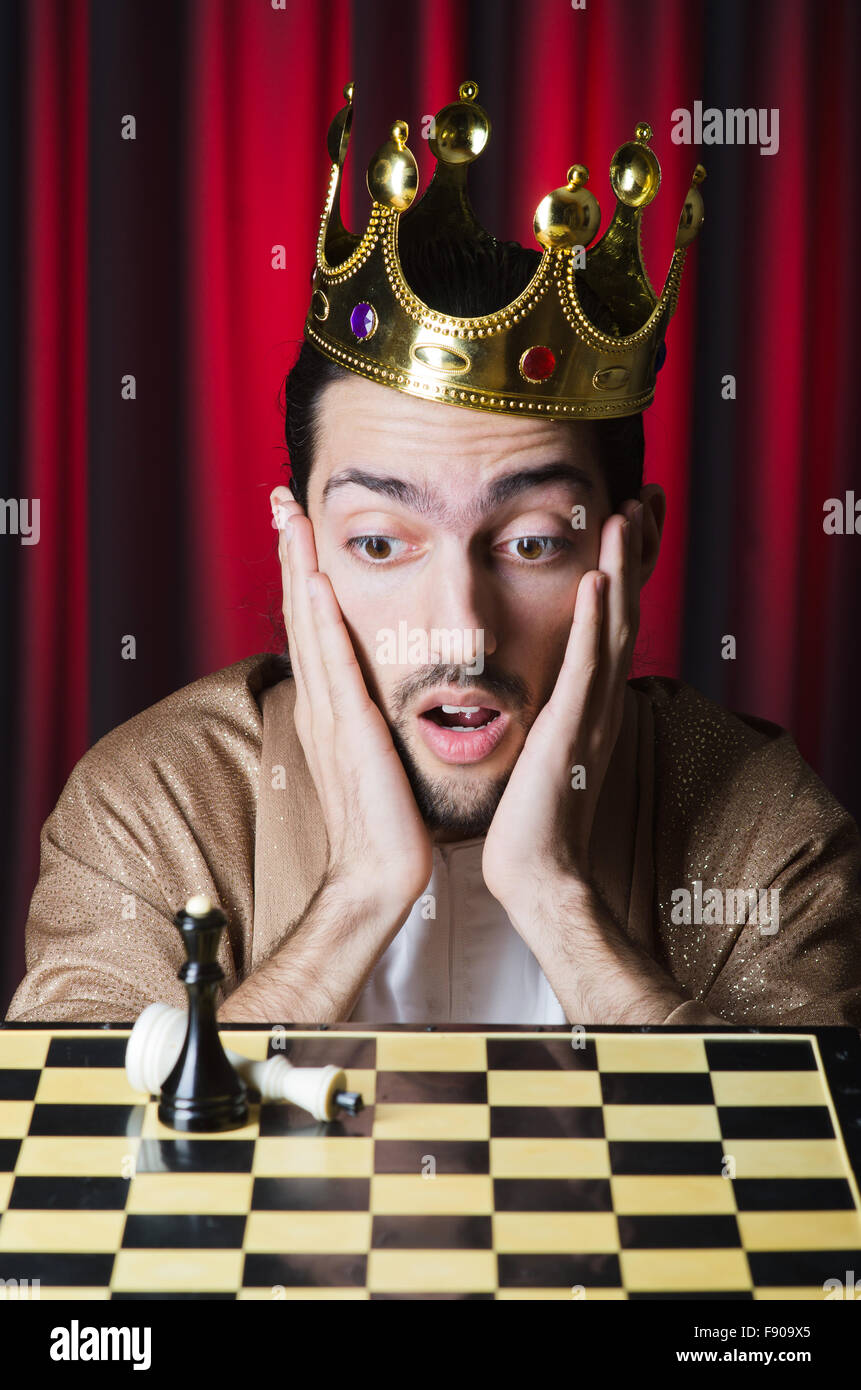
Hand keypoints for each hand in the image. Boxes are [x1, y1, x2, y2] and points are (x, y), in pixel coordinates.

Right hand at [270, 486, 432, 920]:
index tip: (302, 523)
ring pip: (310, 625)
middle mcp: (323, 699)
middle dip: (293, 551)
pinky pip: (333, 665)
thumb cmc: (387, 818)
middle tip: (283, 498)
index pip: (314, 622)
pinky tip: (315, 582)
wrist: (382, 872)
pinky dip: (321, 621)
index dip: (305, 570)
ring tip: (292, 516)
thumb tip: (382, 685)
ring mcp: (331, 713)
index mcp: (332, 702)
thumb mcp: (378, 749)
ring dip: (300, 567)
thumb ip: (373, 712)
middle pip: (301, 611)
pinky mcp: (350, 730)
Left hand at [482, 499, 643, 927]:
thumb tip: (541, 678)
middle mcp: (602, 700)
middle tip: (645, 498)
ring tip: (627, 515)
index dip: (626, 568)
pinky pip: (587, 669)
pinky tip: (599, 581)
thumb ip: (552, 705)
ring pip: (616, 629)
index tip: (628, 518)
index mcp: (593, 700)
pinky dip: (597, 623)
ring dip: (623, 569)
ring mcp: (592, 715)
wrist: (536, 870)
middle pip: (627, 611)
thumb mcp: (545, 742)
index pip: (614, 620)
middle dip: (636, 553)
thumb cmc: (533, 814)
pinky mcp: (572, 732)